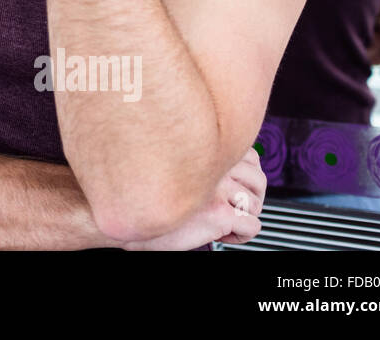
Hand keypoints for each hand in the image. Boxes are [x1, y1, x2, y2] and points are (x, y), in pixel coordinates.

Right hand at [121, 147, 265, 249]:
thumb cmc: (137, 187)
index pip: (248, 155)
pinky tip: (223, 235)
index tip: (238, 185)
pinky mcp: (218, 212)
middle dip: (253, 196)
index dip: (248, 173)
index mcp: (203, 145)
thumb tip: (217, 163)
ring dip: (246, 215)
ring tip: (229, 222)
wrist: (121, 209)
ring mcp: (217, 187)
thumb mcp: (168, 162)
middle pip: (258, 179)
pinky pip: (250, 226)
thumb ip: (192, 158)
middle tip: (237, 207)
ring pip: (255, 204)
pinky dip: (241, 235)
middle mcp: (213, 162)